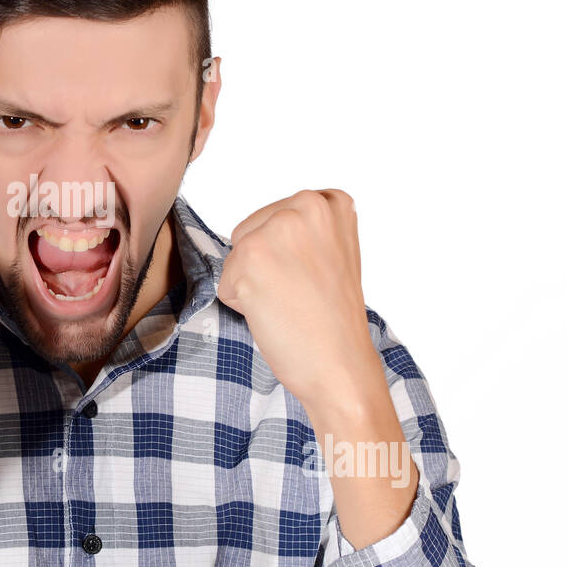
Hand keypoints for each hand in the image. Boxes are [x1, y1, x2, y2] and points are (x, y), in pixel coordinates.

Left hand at [216, 189, 382, 415]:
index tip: (313, 276)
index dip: (286, 256)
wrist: (341, 365)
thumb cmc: (333, 318)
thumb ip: (304, 229)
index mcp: (329, 202)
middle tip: (300, 293)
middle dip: (265, 266)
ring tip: (289, 301)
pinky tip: (275, 313)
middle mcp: (305, 205)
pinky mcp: (250, 257)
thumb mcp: (332, 253)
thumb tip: (263, 227)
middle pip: (250, 232)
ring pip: (236, 256)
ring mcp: (277, 229)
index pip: (275, 218)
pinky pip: (226, 281)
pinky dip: (241, 303)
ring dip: (252, 283)